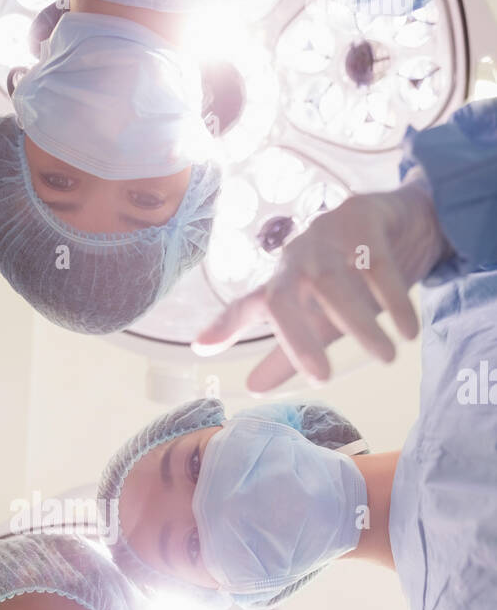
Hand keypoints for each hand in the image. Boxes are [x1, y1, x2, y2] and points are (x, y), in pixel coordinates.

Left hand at [193, 184, 448, 389]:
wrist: (402, 224)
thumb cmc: (351, 277)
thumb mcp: (320, 320)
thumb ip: (288, 354)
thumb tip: (252, 389)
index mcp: (281, 282)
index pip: (247, 306)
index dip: (224, 326)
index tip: (202, 349)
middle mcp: (297, 258)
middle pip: (285, 298)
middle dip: (297, 338)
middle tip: (322, 377)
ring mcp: (328, 236)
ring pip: (336, 283)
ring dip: (361, 323)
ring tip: (386, 358)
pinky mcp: (365, 220)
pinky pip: (378, 264)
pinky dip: (393, 298)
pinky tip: (408, 330)